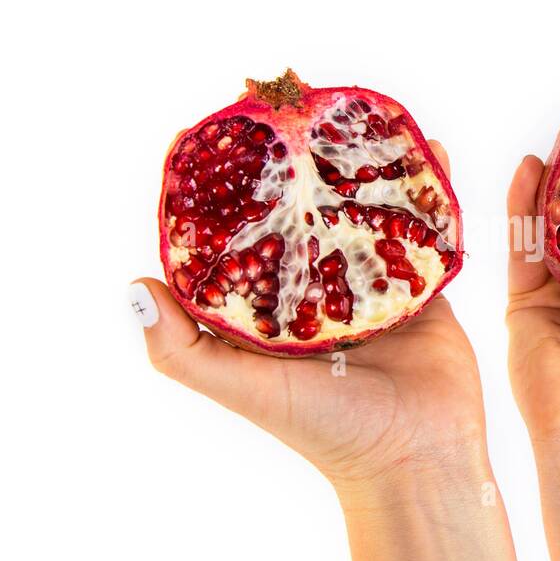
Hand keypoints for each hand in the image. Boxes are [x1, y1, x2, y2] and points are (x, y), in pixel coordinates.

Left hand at [131, 143, 540, 560]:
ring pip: (358, 209)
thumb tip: (131, 284)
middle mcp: (310, 292)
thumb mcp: (241, 387)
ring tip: (356, 112)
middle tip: (289, 101)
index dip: (215, 184)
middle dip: (293, 158)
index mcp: (264, 311)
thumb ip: (180, 348)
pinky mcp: (420, 287)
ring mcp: (366, 285)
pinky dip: (427, 188)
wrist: (415, 459)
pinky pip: (422, 228)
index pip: (230, 235)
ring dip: (359, 162)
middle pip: (296, 210)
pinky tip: (428, 145)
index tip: (206, 131)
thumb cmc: (325, 429)